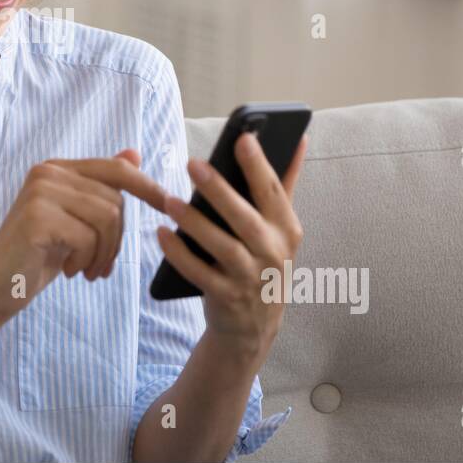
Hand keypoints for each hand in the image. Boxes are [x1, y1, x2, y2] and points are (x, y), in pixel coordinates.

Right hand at [0, 150, 166, 327]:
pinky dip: (85, 261)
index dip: (146, 186)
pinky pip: (87, 237)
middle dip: (116, 239)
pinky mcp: (36, 217)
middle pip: (114, 199)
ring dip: (103, 253)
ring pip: (106, 218)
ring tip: (85, 269)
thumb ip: (100, 189)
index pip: (115, 169)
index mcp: (57, 169)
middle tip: (99, 265)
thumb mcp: (75, 221)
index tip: (168, 203)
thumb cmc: (37, 256)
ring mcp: (40, 193)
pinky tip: (68, 270)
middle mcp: (47, 173)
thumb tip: (134, 154)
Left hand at [157, 132, 308, 360]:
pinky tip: (162, 234)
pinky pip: (199, 274)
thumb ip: (285, 183)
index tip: (243, 138)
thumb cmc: (264, 260)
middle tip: (193, 163)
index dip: (259, 165)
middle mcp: (272, 253)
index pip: (273, 192)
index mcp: (287, 229)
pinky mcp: (226, 298)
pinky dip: (179, 255)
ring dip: (194, 222)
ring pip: (222, 247)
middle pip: (245, 219)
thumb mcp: (281, 227)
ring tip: (170, 201)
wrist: (255, 325)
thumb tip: (300, 139)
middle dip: (220, 191)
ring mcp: (249, 279)